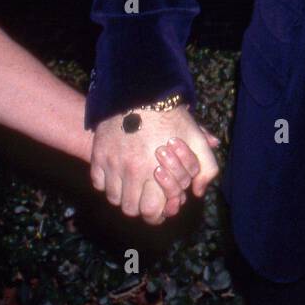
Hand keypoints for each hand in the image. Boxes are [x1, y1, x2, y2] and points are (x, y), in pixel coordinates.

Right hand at [90, 105, 219, 225]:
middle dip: (140, 207)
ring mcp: (113, 164)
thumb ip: (206, 167)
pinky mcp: (98, 154)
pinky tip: (118, 175)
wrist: (140, 91)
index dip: (156, 214)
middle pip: (130, 209)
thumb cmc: (171, 117)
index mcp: (157, 170)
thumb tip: (197, 192)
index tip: (159, 207)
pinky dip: (107, 183)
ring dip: (123, 196)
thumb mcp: (196, 139)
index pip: (151, 211)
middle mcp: (133, 171)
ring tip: (133, 187)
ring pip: (113, 198)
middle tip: (145, 198)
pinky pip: (98, 182)